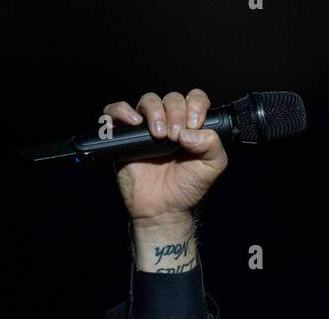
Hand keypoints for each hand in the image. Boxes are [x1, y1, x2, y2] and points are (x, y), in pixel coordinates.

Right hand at [102, 89, 227, 227]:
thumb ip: (213, 146)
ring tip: (159, 135)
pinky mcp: (124, 136)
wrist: (163, 210)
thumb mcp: (211, 168)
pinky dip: (122, 110)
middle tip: (176, 137)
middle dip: (176, 113)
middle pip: (171, 98)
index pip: (194, 98)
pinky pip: (115, 111)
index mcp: (190, 126)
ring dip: (155, 112)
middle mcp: (169, 122)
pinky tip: (134, 122)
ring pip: (148, 100)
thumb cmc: (186, 188)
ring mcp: (146, 128)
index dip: (196, 105)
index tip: (194, 125)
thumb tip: (191, 132)